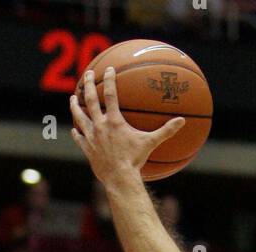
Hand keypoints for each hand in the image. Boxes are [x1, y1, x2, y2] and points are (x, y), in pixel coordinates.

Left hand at [70, 67, 185, 186]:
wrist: (119, 179)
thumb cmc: (135, 161)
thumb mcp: (151, 143)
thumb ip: (165, 131)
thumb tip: (181, 121)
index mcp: (114, 121)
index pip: (111, 94)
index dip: (110, 80)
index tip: (109, 69)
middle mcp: (100, 126)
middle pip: (91, 100)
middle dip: (88, 84)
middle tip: (88, 74)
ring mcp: (91, 137)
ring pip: (79, 117)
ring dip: (76, 106)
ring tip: (73, 97)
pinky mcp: (87, 149)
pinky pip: (79, 138)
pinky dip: (77, 133)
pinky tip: (75, 130)